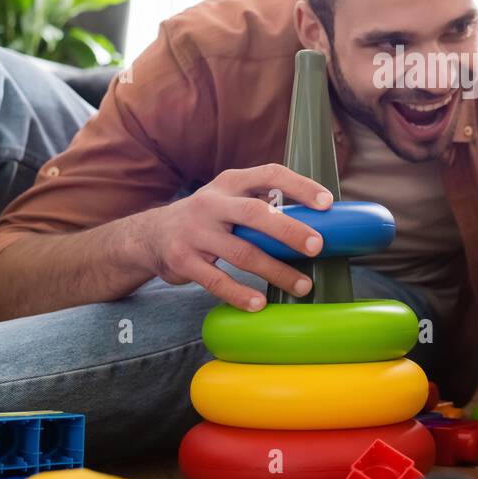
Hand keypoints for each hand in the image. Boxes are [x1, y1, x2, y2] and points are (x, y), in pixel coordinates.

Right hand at [138, 164, 330, 309]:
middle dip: (290, 230)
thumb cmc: (207, 219)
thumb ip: (261, 204)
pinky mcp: (183, 260)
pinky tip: (259, 304)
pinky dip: (240, 294)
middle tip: (318, 247)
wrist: (150, 236)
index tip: (327, 202)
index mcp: (230, 182)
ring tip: (302, 286)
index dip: (300, 186)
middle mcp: (212, 203)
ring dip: (275, 271)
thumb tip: (314, 219)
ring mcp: (195, 232)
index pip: (269, 174)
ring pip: (242, 252)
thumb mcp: (228, 199)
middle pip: (256, 213)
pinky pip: (217, 280)